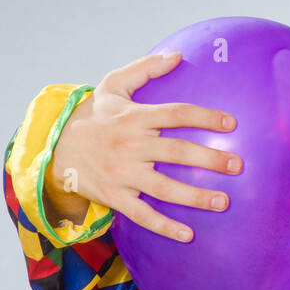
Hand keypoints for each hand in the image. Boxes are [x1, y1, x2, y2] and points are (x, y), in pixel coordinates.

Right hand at [44, 52, 240, 241]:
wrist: (52, 148)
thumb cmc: (92, 116)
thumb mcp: (112, 85)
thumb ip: (145, 68)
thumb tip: (177, 54)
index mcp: (134, 117)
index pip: (176, 114)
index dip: (206, 117)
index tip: (232, 124)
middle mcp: (130, 145)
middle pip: (176, 152)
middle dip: (210, 159)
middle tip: (237, 165)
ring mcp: (121, 173)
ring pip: (163, 188)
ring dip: (195, 197)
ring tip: (223, 201)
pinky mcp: (113, 196)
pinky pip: (141, 215)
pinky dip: (164, 226)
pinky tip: (188, 235)